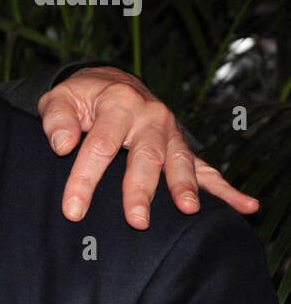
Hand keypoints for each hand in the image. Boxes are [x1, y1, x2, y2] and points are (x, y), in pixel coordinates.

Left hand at [37, 66, 258, 228]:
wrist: (109, 82)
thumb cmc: (80, 97)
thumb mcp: (59, 98)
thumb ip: (56, 120)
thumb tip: (62, 146)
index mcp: (118, 103)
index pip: (100, 146)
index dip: (84, 180)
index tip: (73, 211)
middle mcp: (150, 116)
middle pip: (146, 156)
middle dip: (141, 190)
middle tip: (136, 221)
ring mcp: (170, 131)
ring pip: (179, 161)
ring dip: (184, 187)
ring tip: (188, 210)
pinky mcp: (180, 145)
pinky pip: (206, 167)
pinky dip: (226, 188)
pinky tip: (247, 205)